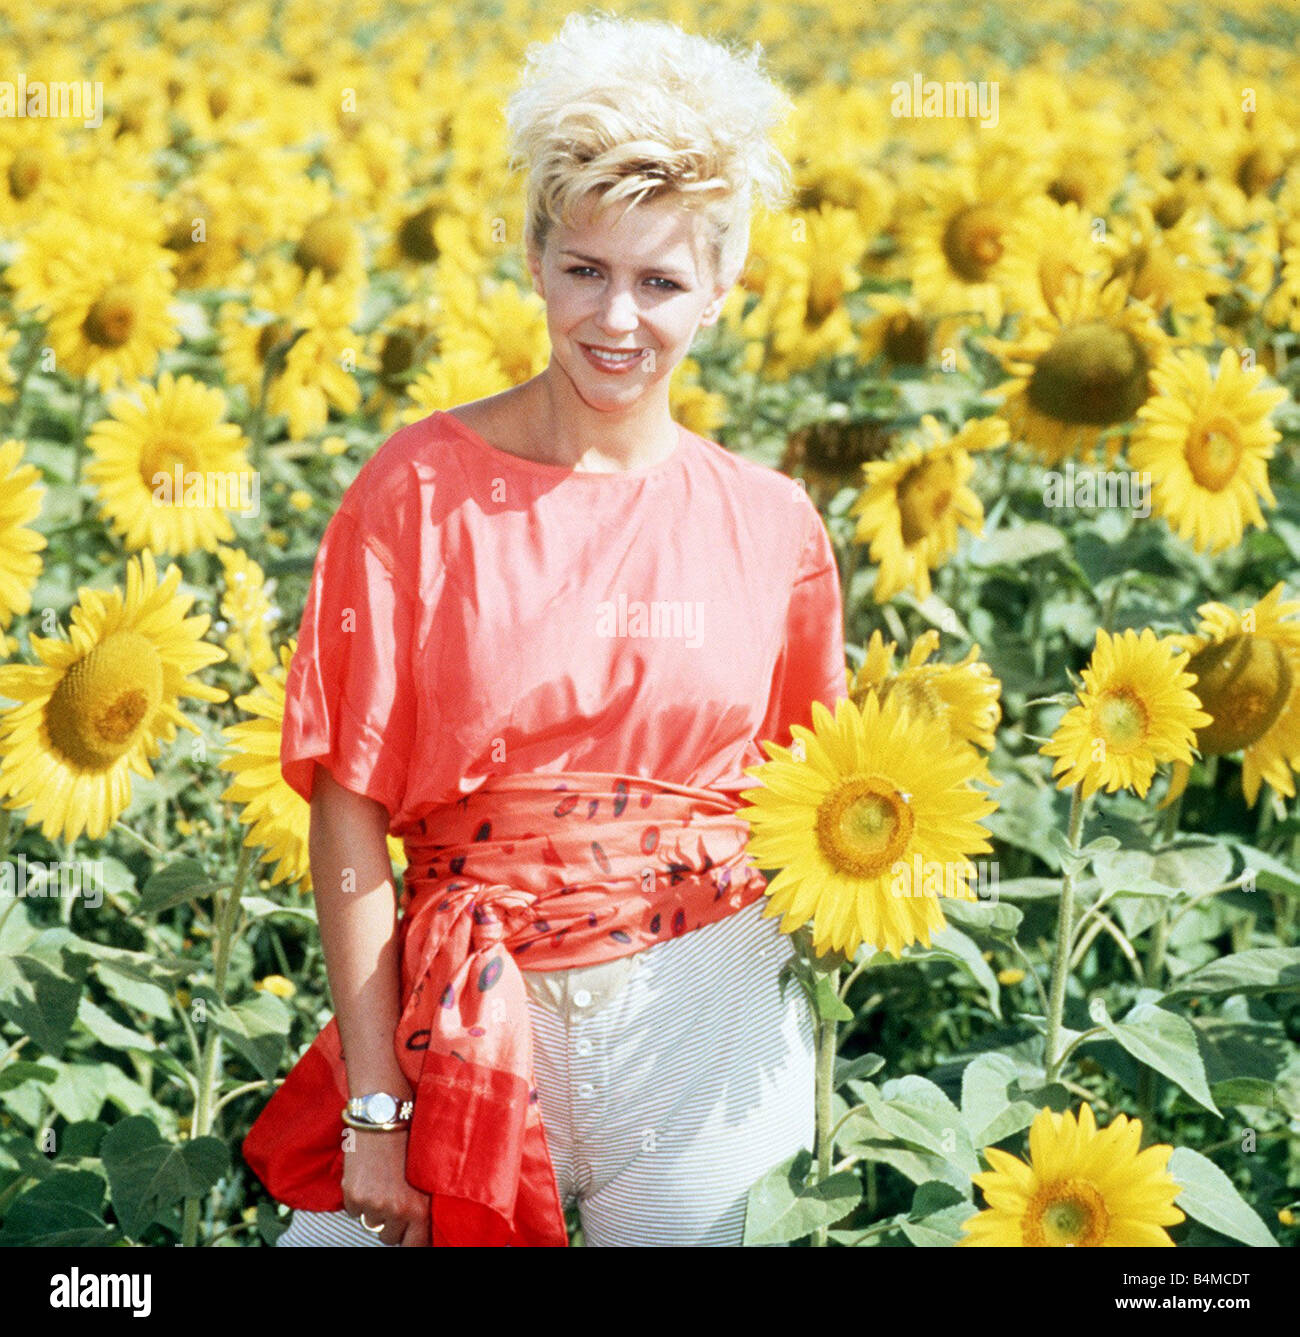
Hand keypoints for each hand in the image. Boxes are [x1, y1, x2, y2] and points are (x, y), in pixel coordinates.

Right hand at [342, 1126, 430, 1246]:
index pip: (415, 1246)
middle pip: (390, 1238)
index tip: (410, 1237)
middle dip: (391, 1224)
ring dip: (374, 1210)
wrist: (384, 1116)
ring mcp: (374, 1205)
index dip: (411, 1241)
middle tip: (393, 1199)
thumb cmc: (408, 1140)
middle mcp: (398, 1210)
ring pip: (371, 1224)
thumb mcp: (424, 1177)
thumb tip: (419, 1229)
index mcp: (420, 1207)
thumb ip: (421, 1205)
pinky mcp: (354, 1196)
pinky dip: (358, 1199)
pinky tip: (368, 1177)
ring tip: (382, 1183)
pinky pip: (354, 1211)